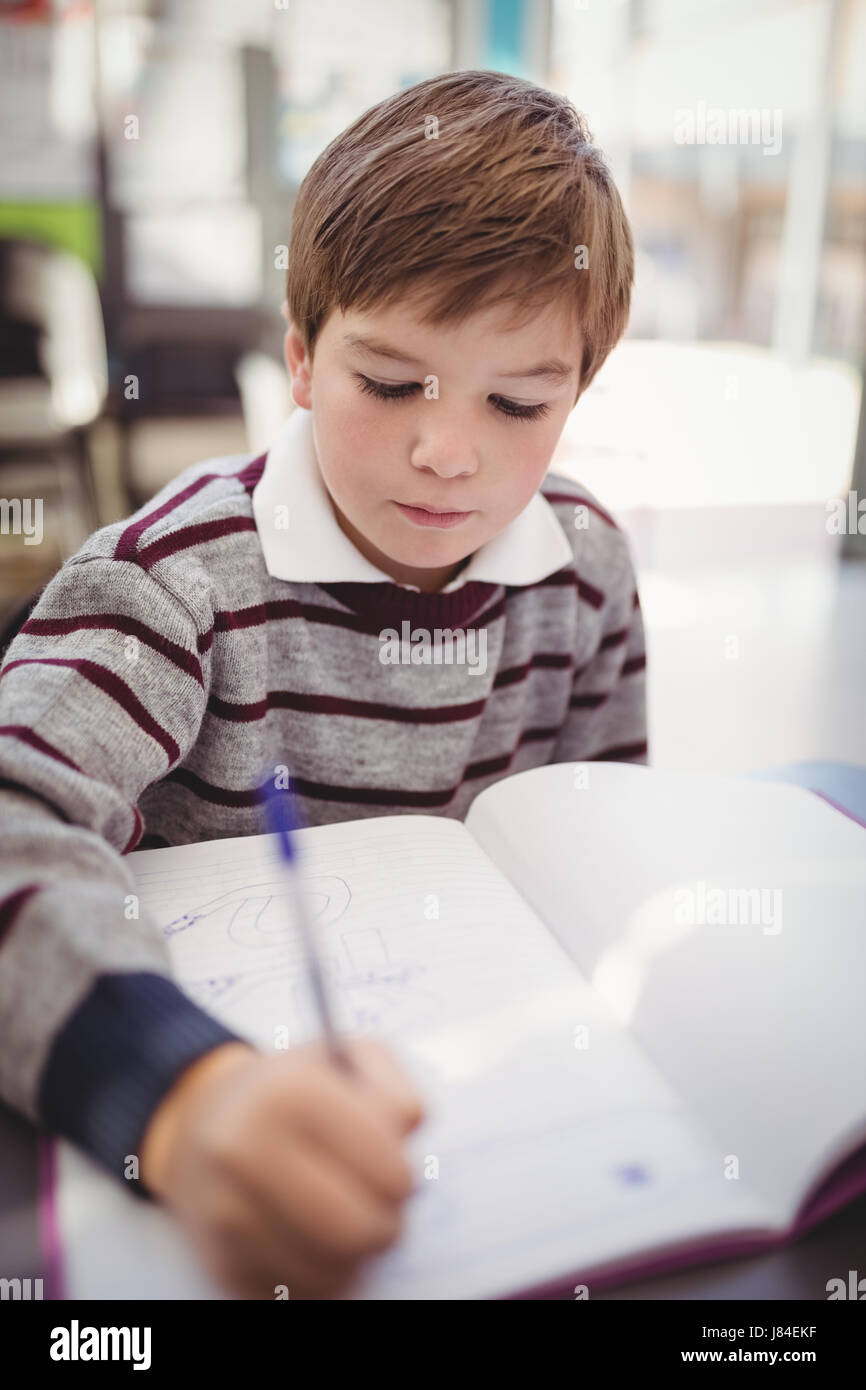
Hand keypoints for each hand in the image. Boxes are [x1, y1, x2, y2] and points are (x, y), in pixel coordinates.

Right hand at [138, 1036, 424, 1298]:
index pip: (385, 1169)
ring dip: (357, 1254)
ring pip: (334, 1271)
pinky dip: (322, 1275)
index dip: (404, 1178)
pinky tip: (315, 1240)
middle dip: (386, 1224)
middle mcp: (247, 1152)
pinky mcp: (223, 1264)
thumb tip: (407, 1137)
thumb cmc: (292, 1091)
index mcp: (287, 1094)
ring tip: (347, 1218)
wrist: (202, 1126)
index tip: (396, 1171)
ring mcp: (229, 1214)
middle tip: (383, 1207)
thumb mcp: (348, 1059)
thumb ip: (396, 1090)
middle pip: (360, 1231)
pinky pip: (302, 1293)